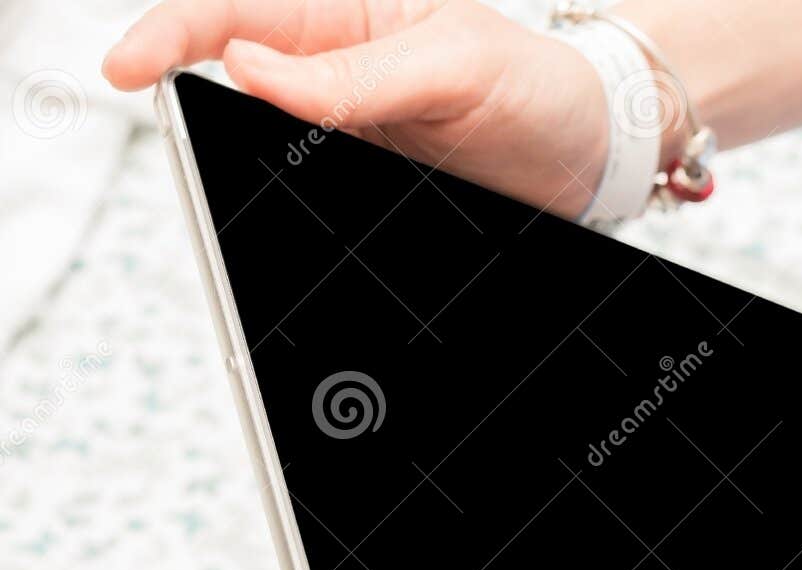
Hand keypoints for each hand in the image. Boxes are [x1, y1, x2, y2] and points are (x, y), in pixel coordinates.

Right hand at [104, 0, 610, 216]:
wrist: (591, 152)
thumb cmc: (536, 83)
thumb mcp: (456, 64)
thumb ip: (357, 72)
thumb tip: (249, 68)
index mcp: (342, 14)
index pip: (232, 15)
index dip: (169, 36)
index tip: (129, 69)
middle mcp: (330, 73)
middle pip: (228, 88)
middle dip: (194, 116)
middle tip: (186, 153)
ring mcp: (343, 133)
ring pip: (261, 152)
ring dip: (242, 176)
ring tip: (233, 205)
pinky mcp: (365, 184)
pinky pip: (306, 201)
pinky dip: (288, 216)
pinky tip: (289, 235)